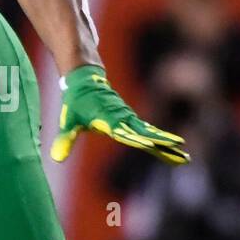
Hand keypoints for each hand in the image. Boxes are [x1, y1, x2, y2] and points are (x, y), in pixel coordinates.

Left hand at [50, 64, 189, 164]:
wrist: (86, 80)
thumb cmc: (76, 103)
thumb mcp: (69, 121)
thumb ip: (65, 139)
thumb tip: (55, 158)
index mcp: (109, 120)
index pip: (126, 133)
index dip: (138, 139)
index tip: (152, 145)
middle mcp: (123, 119)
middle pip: (147, 135)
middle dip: (164, 145)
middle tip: (182, 155)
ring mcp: (129, 119)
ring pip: (152, 134)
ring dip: (167, 146)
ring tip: (183, 157)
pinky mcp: (130, 120)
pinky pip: (149, 132)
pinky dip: (161, 141)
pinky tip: (172, 150)